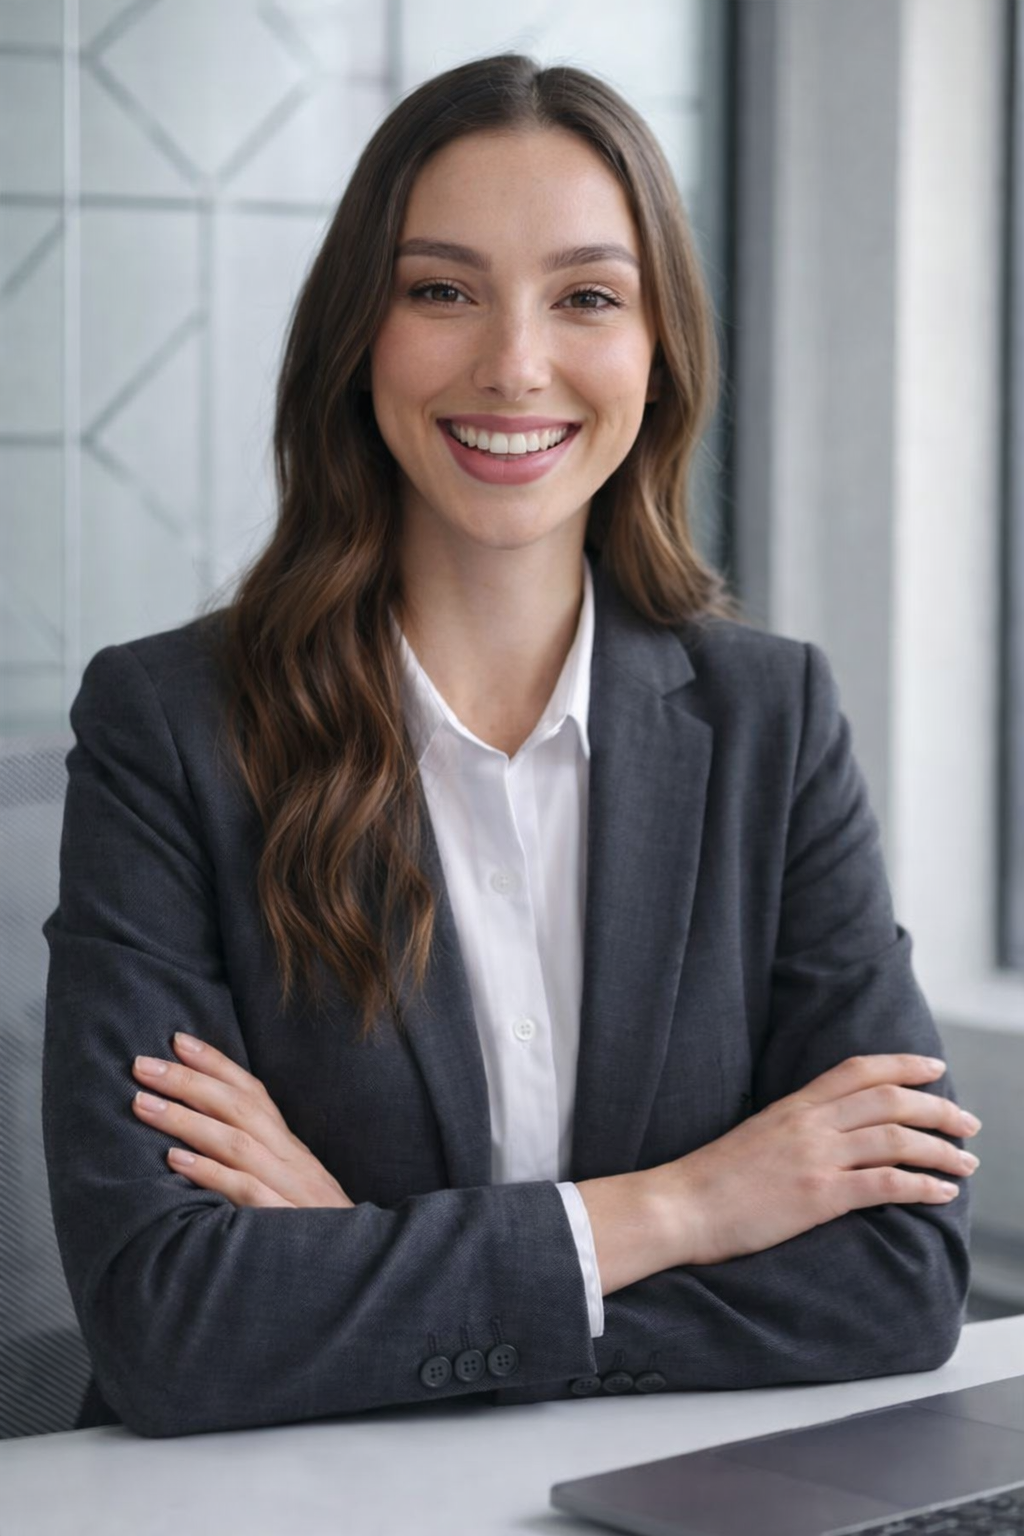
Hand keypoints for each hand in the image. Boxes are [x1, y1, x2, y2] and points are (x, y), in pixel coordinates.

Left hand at [131, 1033, 353, 1209]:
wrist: (358, 1268)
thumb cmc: (314, 1231)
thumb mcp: (292, 1188)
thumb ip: (258, 1162)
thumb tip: (202, 1140)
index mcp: (290, 1148)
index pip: (253, 1092)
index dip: (216, 1063)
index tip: (177, 1040)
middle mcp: (291, 1159)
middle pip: (239, 1107)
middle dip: (188, 1081)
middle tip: (142, 1065)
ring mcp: (290, 1189)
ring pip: (237, 1142)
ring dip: (187, 1120)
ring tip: (144, 1105)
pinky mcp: (285, 1222)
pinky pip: (245, 1190)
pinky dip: (210, 1173)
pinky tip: (176, 1161)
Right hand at [649, 1054, 979, 1266]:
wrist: (681, 1205)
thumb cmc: (712, 1179)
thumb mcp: (756, 1134)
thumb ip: (794, 1126)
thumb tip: (829, 1131)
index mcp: (794, 1105)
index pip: (859, 1070)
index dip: (903, 1065)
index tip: (935, 1069)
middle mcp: (810, 1123)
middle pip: (890, 1100)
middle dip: (937, 1108)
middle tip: (968, 1122)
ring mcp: (816, 1157)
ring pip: (897, 1138)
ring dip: (941, 1150)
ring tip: (966, 1162)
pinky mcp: (820, 1195)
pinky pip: (885, 1183)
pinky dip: (921, 1186)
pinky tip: (941, 1194)